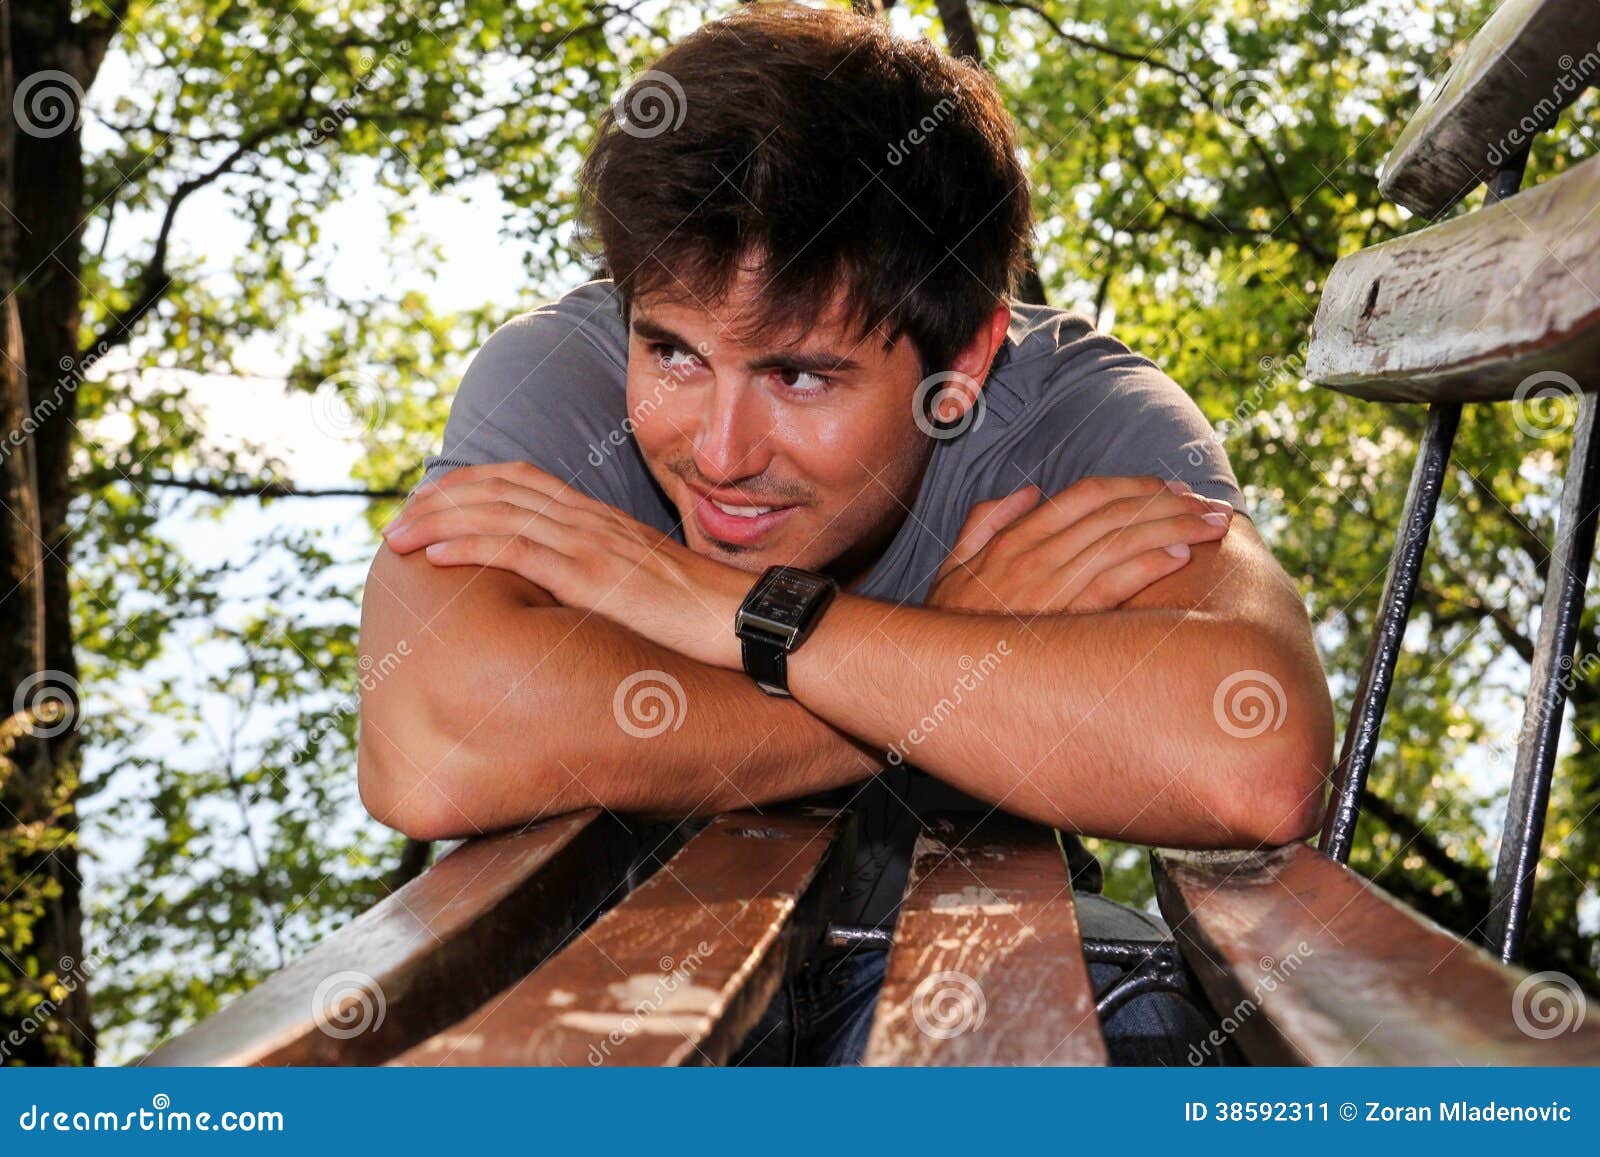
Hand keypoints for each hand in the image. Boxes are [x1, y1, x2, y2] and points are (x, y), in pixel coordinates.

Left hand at [381, 462, 750, 668]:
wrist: (747, 623)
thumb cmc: (706, 617)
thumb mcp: (650, 588)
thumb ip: (613, 581)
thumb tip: (580, 601)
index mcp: (604, 522)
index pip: (526, 482)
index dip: (473, 485)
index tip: (434, 502)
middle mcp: (593, 523)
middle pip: (502, 489)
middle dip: (442, 500)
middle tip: (399, 520)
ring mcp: (593, 546)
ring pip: (500, 513)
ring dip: (440, 521)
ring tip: (399, 537)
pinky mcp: (595, 578)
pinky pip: (521, 550)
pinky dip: (472, 545)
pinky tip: (438, 555)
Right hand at [926, 476, 1235, 614]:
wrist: (925, 679)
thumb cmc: (946, 629)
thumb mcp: (952, 569)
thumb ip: (985, 523)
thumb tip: (1028, 491)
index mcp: (1012, 539)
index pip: (1085, 495)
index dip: (1135, 487)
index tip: (1173, 491)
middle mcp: (1032, 556)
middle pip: (1114, 513)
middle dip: (1170, 504)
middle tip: (1213, 507)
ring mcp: (1044, 588)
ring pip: (1121, 541)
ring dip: (1175, 527)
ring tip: (1215, 527)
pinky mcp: (1057, 623)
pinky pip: (1111, 584)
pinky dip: (1148, 564)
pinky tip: (1181, 556)